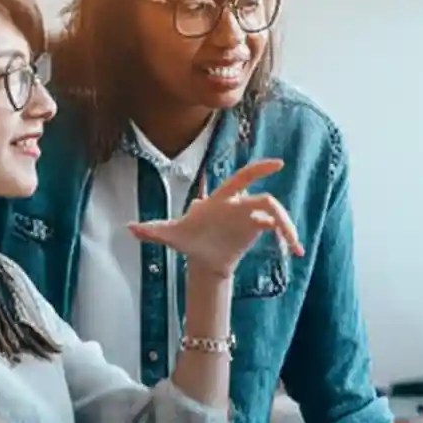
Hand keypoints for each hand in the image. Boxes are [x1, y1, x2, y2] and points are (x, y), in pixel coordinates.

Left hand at [128, 159, 304, 279]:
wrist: (203, 258)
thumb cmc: (188, 240)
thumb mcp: (170, 235)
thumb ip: (153, 229)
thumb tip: (128, 228)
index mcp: (221, 199)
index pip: (242, 178)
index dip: (259, 170)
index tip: (278, 164)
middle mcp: (240, 203)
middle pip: (266, 200)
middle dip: (279, 214)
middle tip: (286, 230)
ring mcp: (252, 215)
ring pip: (276, 214)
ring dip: (287, 228)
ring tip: (294, 248)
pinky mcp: (260, 227)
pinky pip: (278, 228)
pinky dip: (287, 237)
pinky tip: (293, 252)